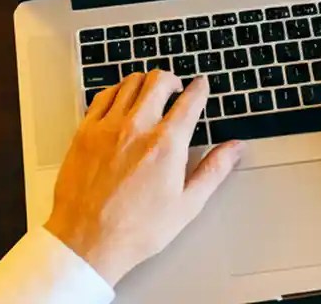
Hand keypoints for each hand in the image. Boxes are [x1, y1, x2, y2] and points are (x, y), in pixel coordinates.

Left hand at [45, 70, 243, 284]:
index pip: (190, 101)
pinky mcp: (85, 132)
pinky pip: (103, 96)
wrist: (87, 241)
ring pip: (130, 83)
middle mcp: (137, 128)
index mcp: (166, 145)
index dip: (200, 88)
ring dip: (145, 82)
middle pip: (158, 81)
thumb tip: (234, 149)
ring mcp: (108, 127)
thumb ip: (214, 170)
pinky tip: (120, 100)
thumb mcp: (187, 205)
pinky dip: (116, 91)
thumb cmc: (136, 230)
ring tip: (150, 92)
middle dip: (172, 79)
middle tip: (176, 87)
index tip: (202, 85)